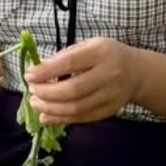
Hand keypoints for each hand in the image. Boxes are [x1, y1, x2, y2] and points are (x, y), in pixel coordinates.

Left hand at [26, 37, 141, 125]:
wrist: (137, 72)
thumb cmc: (106, 55)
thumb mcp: (88, 46)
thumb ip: (65, 57)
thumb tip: (37, 73)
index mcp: (101, 51)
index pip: (69, 62)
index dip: (46, 71)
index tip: (29, 76)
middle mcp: (109, 73)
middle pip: (73, 90)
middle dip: (47, 93)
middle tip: (32, 92)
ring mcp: (111, 95)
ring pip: (77, 108)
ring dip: (51, 108)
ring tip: (36, 104)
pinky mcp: (110, 110)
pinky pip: (83, 118)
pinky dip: (62, 119)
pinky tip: (47, 117)